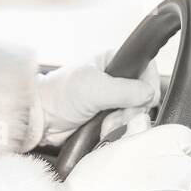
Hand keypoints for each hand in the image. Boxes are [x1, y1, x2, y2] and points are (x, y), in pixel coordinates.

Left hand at [28, 48, 160, 147]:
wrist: (41, 119)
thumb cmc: (60, 95)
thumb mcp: (95, 88)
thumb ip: (125, 90)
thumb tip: (149, 94)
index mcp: (112, 60)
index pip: (146, 68)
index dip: (148, 85)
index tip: (143, 99)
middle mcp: (114, 77)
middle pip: (143, 94)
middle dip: (132, 109)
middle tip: (117, 115)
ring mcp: (111, 98)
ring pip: (135, 112)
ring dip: (124, 122)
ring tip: (106, 125)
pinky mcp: (107, 116)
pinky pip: (124, 124)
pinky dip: (118, 130)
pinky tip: (105, 130)